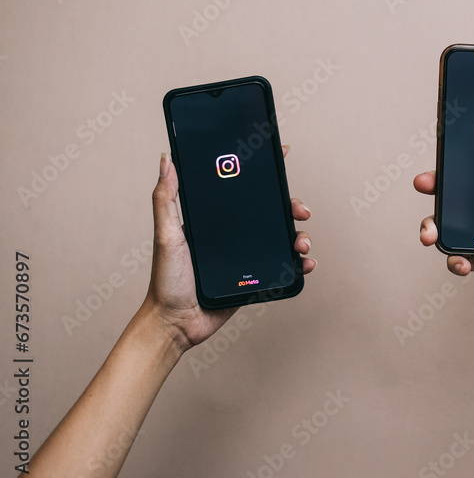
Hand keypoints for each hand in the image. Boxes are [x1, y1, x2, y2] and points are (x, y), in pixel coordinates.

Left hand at [146, 147, 314, 352]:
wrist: (177, 322)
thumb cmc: (165, 280)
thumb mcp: (165, 234)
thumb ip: (166, 198)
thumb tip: (166, 160)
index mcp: (215, 220)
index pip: (242, 189)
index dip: (264, 173)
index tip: (282, 155)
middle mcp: (233, 235)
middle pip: (271, 211)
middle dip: (291, 206)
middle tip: (300, 210)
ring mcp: (246, 256)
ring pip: (282, 237)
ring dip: (299, 235)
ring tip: (301, 243)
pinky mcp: (256, 278)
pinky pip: (283, 265)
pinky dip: (299, 262)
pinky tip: (305, 262)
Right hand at [414, 172, 473, 326]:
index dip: (472, 164)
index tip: (452, 160)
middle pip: (467, 194)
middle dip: (442, 188)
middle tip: (425, 184)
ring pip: (455, 223)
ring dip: (437, 226)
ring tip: (432, 235)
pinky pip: (457, 253)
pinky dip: (452, 258)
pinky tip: (463, 264)